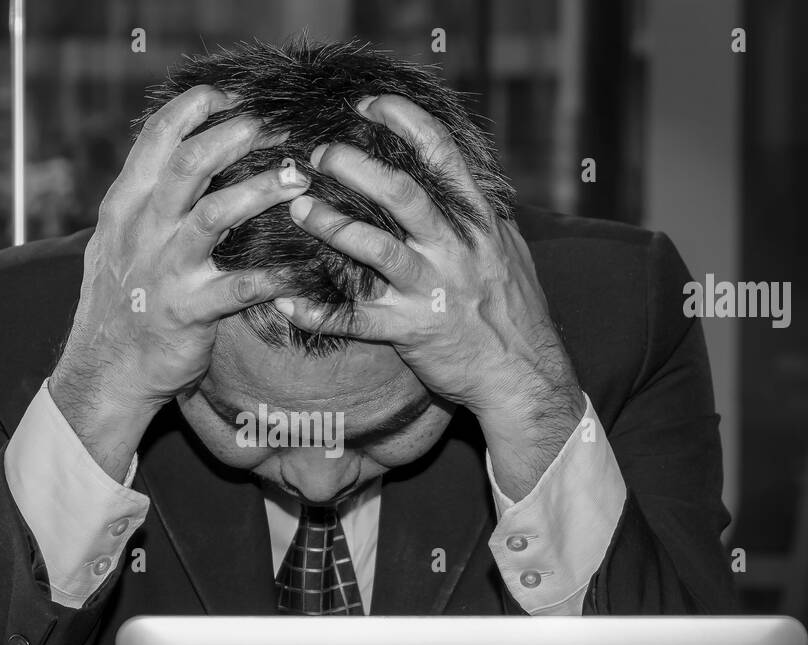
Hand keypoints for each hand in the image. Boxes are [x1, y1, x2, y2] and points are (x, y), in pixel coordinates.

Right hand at [50, 85, 308, 479]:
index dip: (197, 108)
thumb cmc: (118, 304)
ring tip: (296, 179)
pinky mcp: (190, 311)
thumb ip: (142, 199)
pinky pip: (241, 286)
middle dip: (236, 137)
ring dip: (262, 190)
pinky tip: (304, 266)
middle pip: (190, 165)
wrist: (105, 372)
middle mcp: (143, 231)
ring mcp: (165, 270)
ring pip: (217, 214)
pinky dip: (277, 275)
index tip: (233, 95)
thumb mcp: (114, 242)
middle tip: (274, 126)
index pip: (158, 140)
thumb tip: (174, 156)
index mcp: (125, 206)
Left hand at [274, 95, 584, 497]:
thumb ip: (481, 215)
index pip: (442, 155)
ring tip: (297, 209)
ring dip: (330, 226)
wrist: (522, 376)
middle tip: (319, 153)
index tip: (368, 105)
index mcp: (478, 223)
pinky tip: (285, 302)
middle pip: (401, 194)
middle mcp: (454, 250)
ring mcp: (430, 291)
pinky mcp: (409, 331)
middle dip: (355, 167)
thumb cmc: (514, 311)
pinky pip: (355, 320)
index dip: (404, 122)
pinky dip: (317, 312)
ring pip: (374, 249)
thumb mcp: (509, 251)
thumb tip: (462, 177)